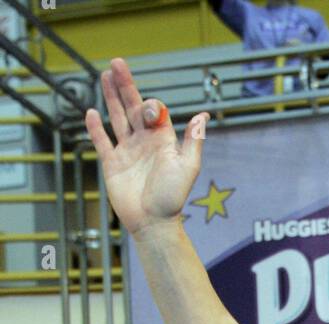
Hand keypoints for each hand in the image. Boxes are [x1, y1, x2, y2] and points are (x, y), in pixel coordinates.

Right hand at [84, 57, 209, 235]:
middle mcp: (144, 142)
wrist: (154, 222)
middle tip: (116, 63)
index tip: (149, 111)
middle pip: (132, 106)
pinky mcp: (113, 164)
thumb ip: (193, 140)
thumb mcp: (188, 167)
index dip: (151, 105)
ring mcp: (127, 151)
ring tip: (105, 76)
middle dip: (125, 85)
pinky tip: (91, 112)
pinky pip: (102, 142)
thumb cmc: (173, 197)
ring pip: (117, 118)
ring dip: (110, 97)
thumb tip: (203, 115)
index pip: (154, 111)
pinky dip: (95, 128)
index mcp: (162, 140)